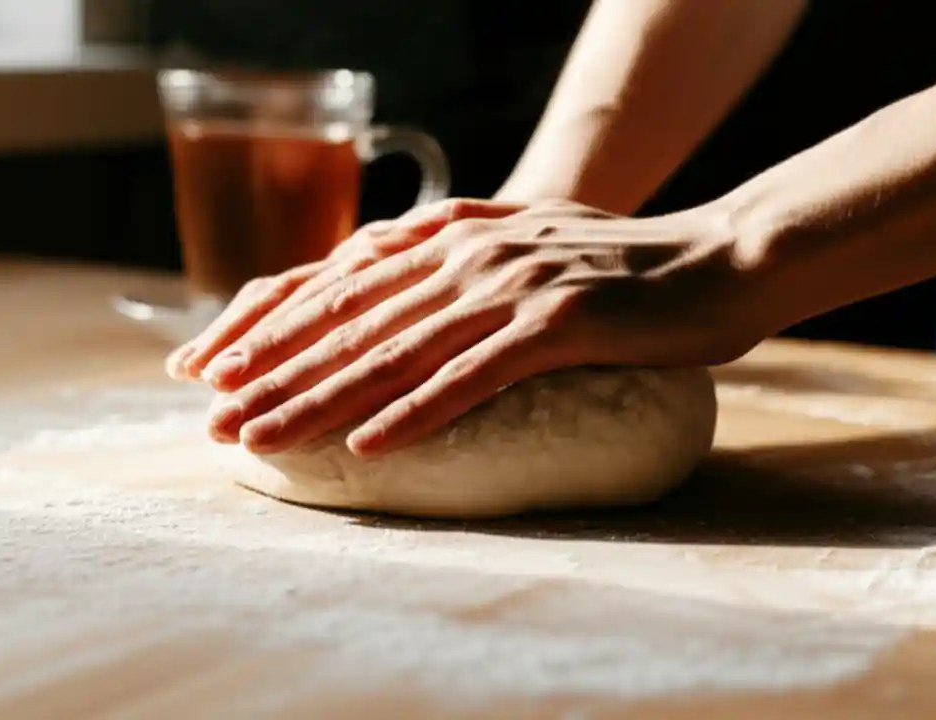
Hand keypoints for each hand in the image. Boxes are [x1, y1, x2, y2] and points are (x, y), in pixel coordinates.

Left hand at [197, 198, 769, 456]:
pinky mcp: (560, 323)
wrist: (722, 254)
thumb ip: (457, 256)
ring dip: (322, 399)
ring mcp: (512, 284)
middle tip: (215, 419)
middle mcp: (469, 254)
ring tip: (263, 440)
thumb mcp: (524, 245)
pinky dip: (420, 412)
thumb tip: (391, 280)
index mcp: (453, 237)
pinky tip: (372, 447)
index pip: (339, 283)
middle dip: (274, 373)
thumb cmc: (622, 266)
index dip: (272, 326)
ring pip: (395, 350)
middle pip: (351, 320)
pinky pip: (474, 375)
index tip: (213, 368)